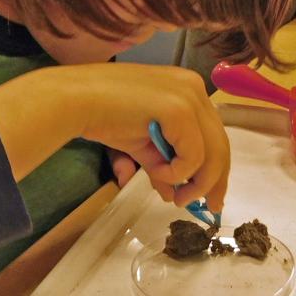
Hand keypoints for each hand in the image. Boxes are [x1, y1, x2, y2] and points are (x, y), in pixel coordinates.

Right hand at [0, 64, 229, 211]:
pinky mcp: (179, 109)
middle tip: (207, 208)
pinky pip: (193, 155)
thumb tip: (174, 193)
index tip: (212, 197)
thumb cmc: (102, 115)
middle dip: (215, 181)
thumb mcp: (141, 144)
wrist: (75, 100)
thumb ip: (162, 165)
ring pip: (212, 153)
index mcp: (188, 89)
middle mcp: (194, 88)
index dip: (216, 168)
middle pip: (220, 144)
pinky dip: (177, 172)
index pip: (214, 134)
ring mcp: (188, 96)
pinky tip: (156, 172)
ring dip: (196, 182)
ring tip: (176, 197)